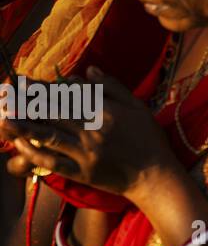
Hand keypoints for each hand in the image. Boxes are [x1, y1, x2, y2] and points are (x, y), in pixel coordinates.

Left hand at [0, 67, 179, 201]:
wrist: (155, 175)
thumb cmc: (148, 138)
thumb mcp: (137, 106)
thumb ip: (113, 87)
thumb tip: (89, 70)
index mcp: (107, 112)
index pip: (69, 96)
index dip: (45, 89)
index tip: (25, 82)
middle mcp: (93, 131)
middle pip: (55, 113)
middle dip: (29, 103)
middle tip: (8, 94)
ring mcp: (86, 153)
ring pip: (49, 136)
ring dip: (25, 127)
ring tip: (5, 118)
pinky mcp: (81, 172)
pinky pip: (54, 162)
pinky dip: (36, 153)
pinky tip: (21, 145)